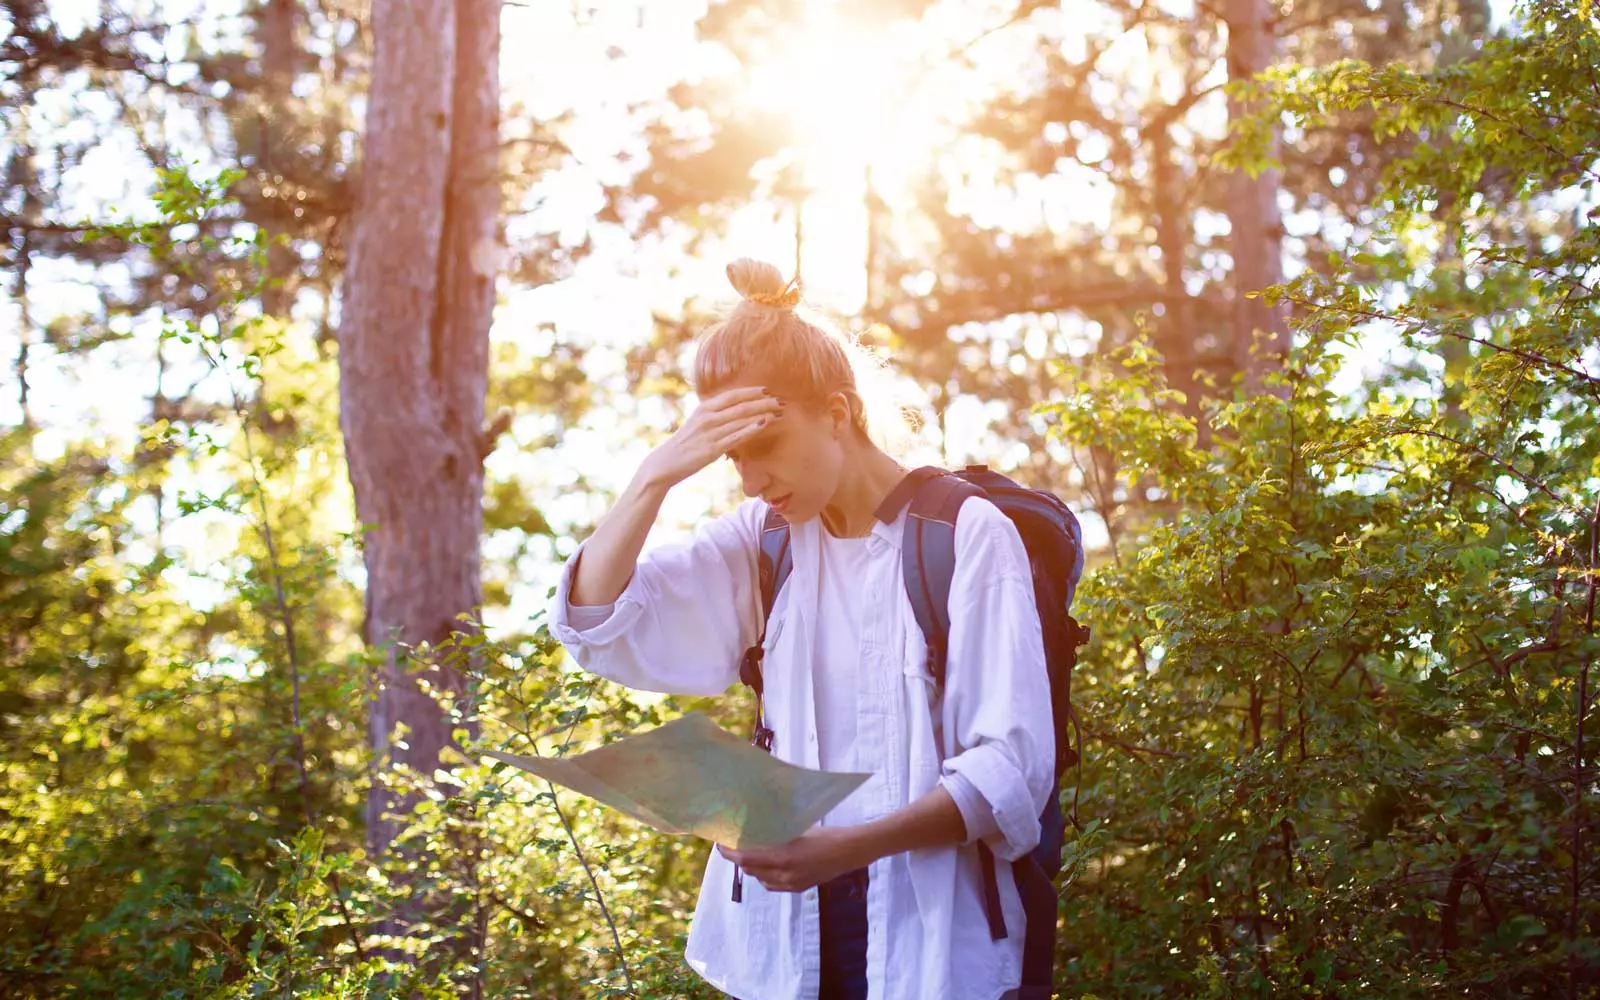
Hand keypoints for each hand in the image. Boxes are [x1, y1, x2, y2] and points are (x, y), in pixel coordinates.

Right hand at [640, 386, 782, 487]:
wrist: (665, 463)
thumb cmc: (685, 444)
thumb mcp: (697, 424)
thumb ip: (714, 416)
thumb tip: (733, 411)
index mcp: (704, 408)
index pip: (732, 395)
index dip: (751, 391)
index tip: (768, 389)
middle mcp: (708, 417)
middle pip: (741, 405)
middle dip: (763, 401)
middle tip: (781, 400)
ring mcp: (710, 432)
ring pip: (742, 419)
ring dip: (763, 413)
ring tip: (780, 411)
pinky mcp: (712, 448)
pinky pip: (737, 436)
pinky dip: (752, 428)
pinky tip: (766, 424)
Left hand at [717, 826, 867, 892]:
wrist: (849, 851)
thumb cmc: (825, 835)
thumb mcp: (797, 830)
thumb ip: (776, 835)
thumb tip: (755, 831)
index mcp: (783, 857)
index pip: (746, 858)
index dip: (730, 853)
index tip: (721, 845)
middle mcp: (784, 874)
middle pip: (750, 870)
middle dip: (738, 859)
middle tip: (732, 847)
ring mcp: (791, 884)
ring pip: (760, 878)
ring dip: (751, 867)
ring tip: (749, 854)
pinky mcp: (798, 888)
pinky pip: (772, 885)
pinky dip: (764, 875)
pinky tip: (767, 866)